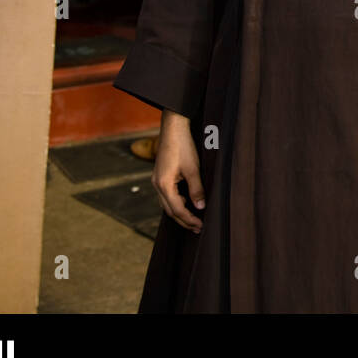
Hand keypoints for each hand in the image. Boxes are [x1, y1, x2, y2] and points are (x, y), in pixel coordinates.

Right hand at [152, 110, 204, 233]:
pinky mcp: (160, 176)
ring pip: (167, 204)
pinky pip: (166, 195)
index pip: (177, 209)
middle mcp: (157, 185)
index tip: (201, 226)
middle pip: (170, 210)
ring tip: (193, 220)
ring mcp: (157, 181)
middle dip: (184, 220)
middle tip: (198, 228)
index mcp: (163, 185)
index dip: (189, 219)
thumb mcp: (193, 168)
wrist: (173, 128)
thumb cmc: (183, 146)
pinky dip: (176, 202)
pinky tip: (186, 203)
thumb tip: (201, 207)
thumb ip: (197, 189)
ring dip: (179, 213)